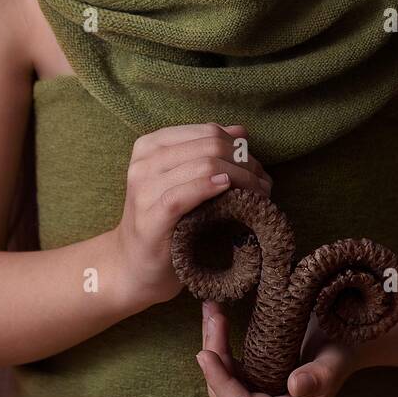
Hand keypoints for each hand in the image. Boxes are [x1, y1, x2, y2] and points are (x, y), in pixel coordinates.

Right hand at [111, 123, 271, 309]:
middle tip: (263, 183)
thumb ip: (206, 152)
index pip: (206, 131)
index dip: (238, 146)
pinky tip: (229, 191)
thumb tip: (241, 131)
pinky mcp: (150, 216)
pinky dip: (211, 188)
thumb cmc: (165, 221)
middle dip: (245, 162)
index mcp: (150, 145)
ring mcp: (144, 189)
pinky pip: (185, 194)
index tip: (257, 166)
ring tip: (258, 194)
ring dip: (241, 178)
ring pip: (204, 166)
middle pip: (209, 146)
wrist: (134, 265)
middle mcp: (144, 162)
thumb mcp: (182, 179)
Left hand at [196, 299, 360, 396]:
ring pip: (224, 386)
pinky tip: (216, 321)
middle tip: (212, 317)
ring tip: (212, 312)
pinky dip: (220, 349)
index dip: (222, 383)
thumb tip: (295, 387)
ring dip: (214, 349)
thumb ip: (320, 376)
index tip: (204, 353)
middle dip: (214, 359)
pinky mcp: (257, 391)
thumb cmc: (345, 348)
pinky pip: (230, 376)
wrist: (347, 340)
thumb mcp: (336, 358)